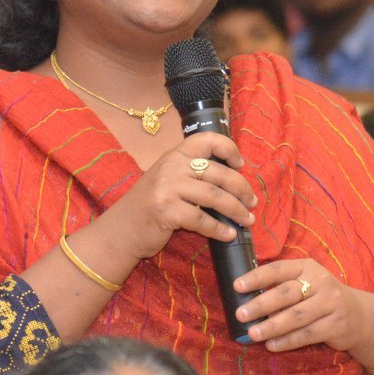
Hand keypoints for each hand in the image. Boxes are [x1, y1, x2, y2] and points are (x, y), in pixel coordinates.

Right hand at [97, 133, 256, 261]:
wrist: (121, 230)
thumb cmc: (149, 206)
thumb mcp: (167, 180)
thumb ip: (191, 173)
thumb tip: (233, 180)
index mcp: (174, 156)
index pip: (206, 140)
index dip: (228, 148)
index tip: (240, 164)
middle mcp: (171, 167)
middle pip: (219, 173)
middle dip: (241, 189)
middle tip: (252, 202)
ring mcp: (168, 189)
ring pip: (215, 197)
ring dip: (237, 210)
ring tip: (247, 220)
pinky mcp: (167, 211)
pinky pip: (203, 220)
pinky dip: (220, 230)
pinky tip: (229, 235)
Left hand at [231, 259, 373, 354]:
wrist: (359, 315)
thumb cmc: (321, 297)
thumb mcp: (306, 283)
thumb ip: (282, 286)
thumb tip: (247, 301)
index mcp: (308, 267)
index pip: (279, 269)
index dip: (257, 277)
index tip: (237, 286)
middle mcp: (321, 282)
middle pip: (287, 293)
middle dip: (261, 304)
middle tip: (240, 314)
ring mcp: (331, 304)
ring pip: (296, 316)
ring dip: (272, 326)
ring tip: (253, 334)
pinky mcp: (336, 325)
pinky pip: (307, 334)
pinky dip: (287, 341)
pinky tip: (271, 346)